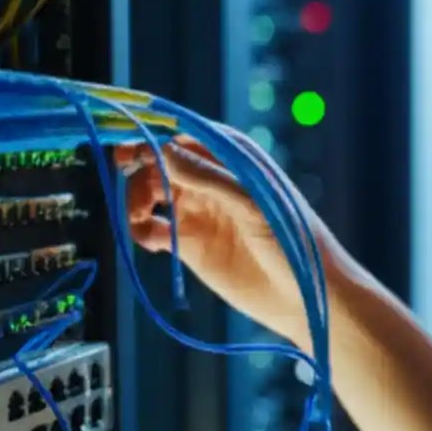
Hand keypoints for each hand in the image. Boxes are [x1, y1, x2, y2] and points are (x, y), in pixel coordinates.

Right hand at [115, 131, 341, 345]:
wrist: (305, 297)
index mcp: (232, 157)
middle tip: (129, 176)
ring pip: (149, 192)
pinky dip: (142, 230)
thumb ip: (209, 178)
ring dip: (136, 200)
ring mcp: (199, 210)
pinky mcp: (190, 244)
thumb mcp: (254, 205)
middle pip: (157, 161)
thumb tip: (163, 150)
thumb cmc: (293, 242)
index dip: (150, 134)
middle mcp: (211, 179)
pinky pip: (152, 228)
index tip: (126, 144)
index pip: (182, 134)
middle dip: (138, 166)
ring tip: (143, 219)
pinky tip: (151, 241)